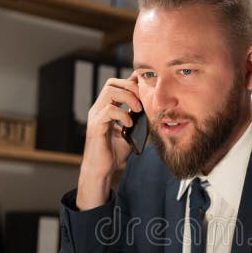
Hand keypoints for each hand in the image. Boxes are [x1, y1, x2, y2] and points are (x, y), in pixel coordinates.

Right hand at [76, 73, 142, 209]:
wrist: (102, 169)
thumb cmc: (114, 151)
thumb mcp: (132, 132)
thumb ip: (139, 120)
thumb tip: (155, 112)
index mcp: (107, 108)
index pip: (118, 85)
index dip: (132, 83)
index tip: (147, 90)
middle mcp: (99, 108)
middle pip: (112, 83)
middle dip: (131, 87)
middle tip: (143, 101)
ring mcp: (96, 115)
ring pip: (109, 91)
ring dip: (128, 97)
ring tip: (138, 110)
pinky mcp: (96, 125)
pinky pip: (108, 110)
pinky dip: (122, 114)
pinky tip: (129, 123)